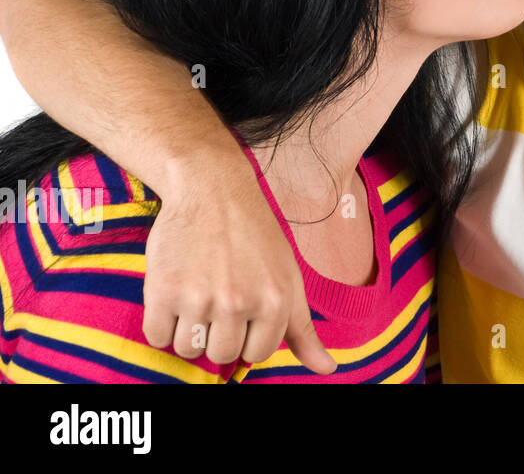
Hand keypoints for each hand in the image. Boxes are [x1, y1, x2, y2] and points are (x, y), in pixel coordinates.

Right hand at [140, 156, 336, 373]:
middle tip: (219, 299)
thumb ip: (303, 330)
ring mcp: (199, 298)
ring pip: (187, 349)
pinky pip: (156, 337)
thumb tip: (327, 370)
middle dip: (219, 335)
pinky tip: (176, 294)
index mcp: (275, 302)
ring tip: (197, 295)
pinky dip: (162, 324)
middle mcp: (239, 303)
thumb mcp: (289, 278)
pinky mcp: (162, 291)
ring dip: (189, 330)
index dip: (248, 336)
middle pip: (221, 355)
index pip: (256, 355)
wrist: (214, 191)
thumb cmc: (257, 237)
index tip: (244, 310)